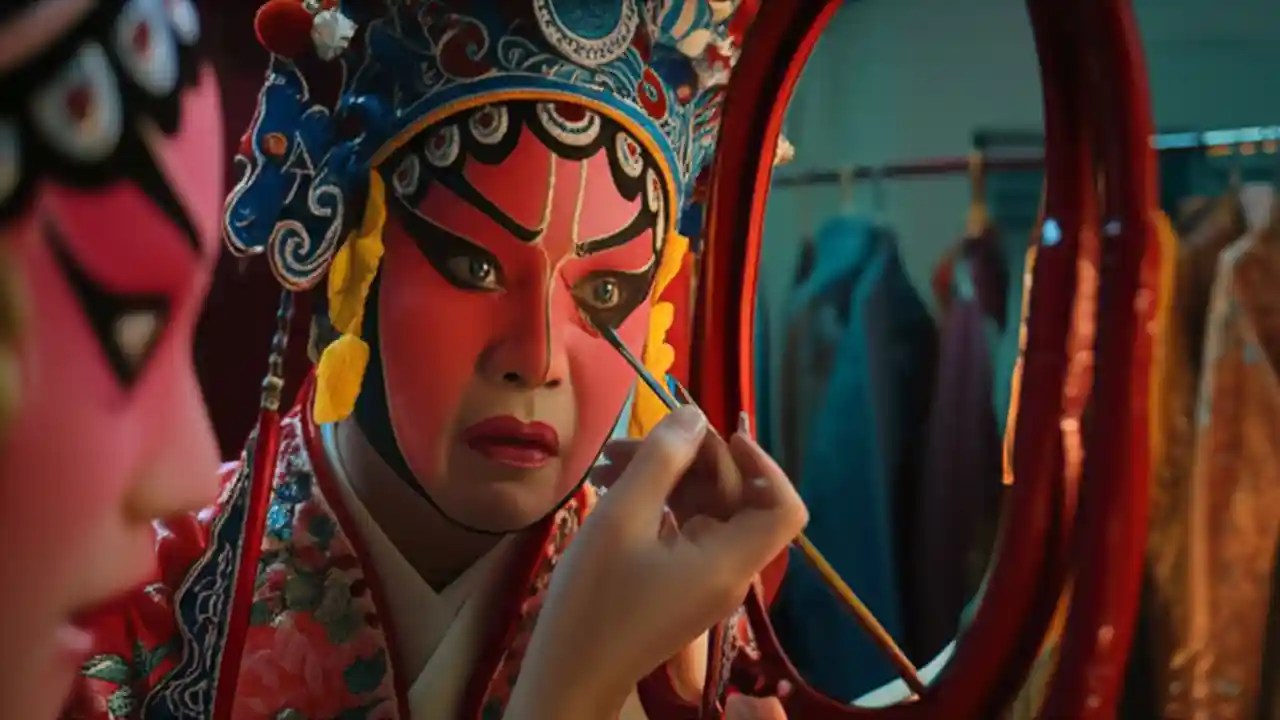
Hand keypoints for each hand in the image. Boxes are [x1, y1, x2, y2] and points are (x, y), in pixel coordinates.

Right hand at [505, 406, 806, 718]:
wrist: (570, 674)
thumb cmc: (596, 599)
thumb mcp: (622, 519)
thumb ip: (661, 461)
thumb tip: (694, 416)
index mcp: (731, 560)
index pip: (783, 506)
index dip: (760, 462)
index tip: (713, 436)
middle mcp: (729, 568)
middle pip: (737, 498)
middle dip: (690, 460)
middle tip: (630, 443)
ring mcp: (705, 576)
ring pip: (704, 507)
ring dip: (665, 476)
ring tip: (607, 462)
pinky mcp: (681, 580)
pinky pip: (684, 527)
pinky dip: (656, 501)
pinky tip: (611, 486)